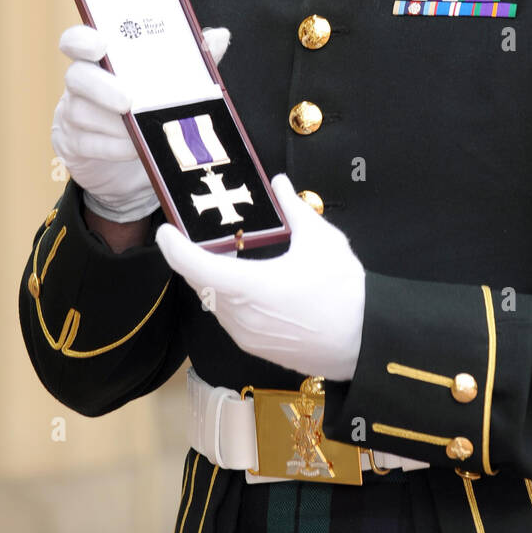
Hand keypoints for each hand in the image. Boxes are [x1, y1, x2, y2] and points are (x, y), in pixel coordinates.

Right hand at [51, 23, 230, 222]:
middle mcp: (81, 83)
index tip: (100, 44)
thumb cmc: (148, 111)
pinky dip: (113, 146)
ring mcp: (72, 115)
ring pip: (80, 113)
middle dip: (101, 87)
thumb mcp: (170, 85)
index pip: (77, 40)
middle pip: (76, 76)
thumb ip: (190, 61)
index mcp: (102, 59)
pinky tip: (134, 148)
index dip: (82, 39)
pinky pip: (87, 144)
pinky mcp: (73, 146)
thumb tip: (219, 37)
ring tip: (141, 129)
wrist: (131, 166)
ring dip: (113, 123)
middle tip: (127, 100)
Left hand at [156, 174, 365, 380]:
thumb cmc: (343, 291)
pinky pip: (229, 318)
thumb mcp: (321, 240)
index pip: (193, 266)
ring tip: (223, 256)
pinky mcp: (257, 348)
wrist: (366, 341)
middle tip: (196, 236)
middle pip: (200, 284)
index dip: (172, 247)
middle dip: (193, 260)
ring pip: (214, 303)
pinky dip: (227, 298)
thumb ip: (294, 209)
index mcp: (248, 286)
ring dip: (212, 280)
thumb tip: (280, 184)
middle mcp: (239, 316)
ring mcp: (246, 336)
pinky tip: (245, 283)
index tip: (165, 231)